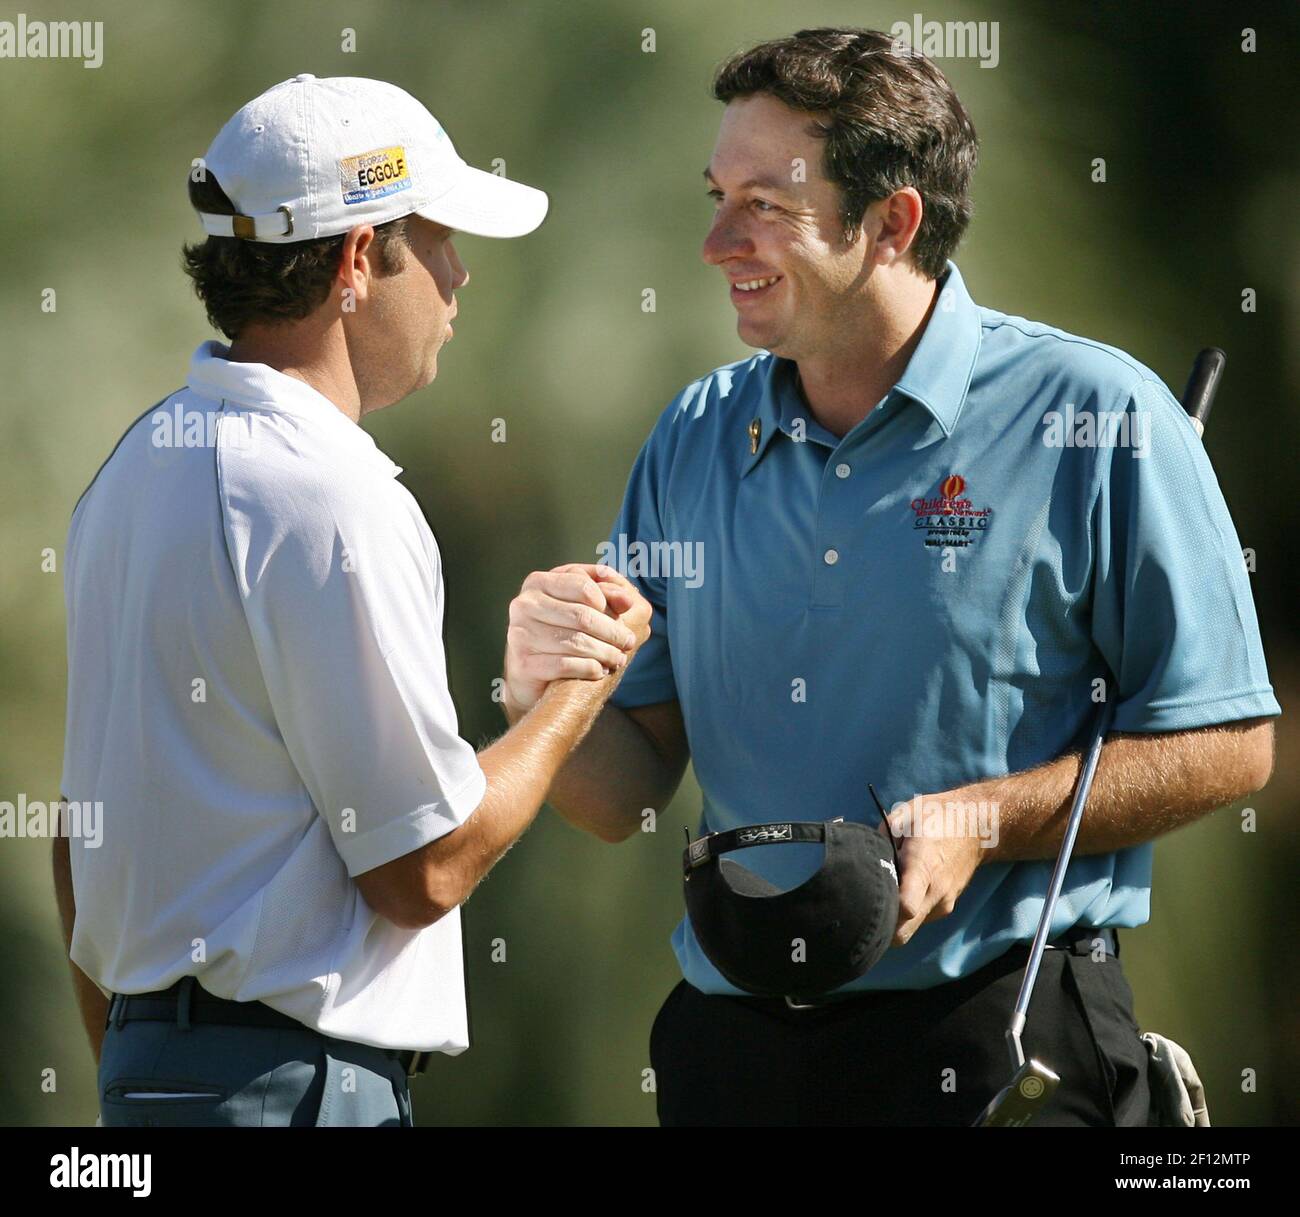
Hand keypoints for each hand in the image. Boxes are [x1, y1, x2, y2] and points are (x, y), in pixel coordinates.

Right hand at [503, 563, 651, 715]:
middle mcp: (524, 604)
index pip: (582, 583)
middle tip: (628, 642)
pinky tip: (600, 670)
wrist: (527, 673)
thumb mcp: (578, 605)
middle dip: (612, 631)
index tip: (621, 615)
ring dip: (605, 652)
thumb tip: (628, 600)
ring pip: (576, 642)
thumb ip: (605, 594)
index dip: (607, 600)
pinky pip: (565, 665)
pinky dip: (589, 668)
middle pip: (582, 615)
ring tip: (618, 659)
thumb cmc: (559, 631)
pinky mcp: (524, 663)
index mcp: (538, 582)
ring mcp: (521, 634)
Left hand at [881, 790, 987, 946]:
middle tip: (863, 909)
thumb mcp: (905, 815)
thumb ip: (881, 840)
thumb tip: (866, 862)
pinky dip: (906, 915)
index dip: (883, 912)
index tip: (867, 902)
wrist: (978, 826)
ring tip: (886, 893)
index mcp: (922, 866)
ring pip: (909, 930)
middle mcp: (935, 892)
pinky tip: (902, 892)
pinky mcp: (946, 908)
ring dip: (893, 920)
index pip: (905, 907)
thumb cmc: (937, 816)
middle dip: (881, 929)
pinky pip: (919, 921)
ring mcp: (943, 904)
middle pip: (902, 933)